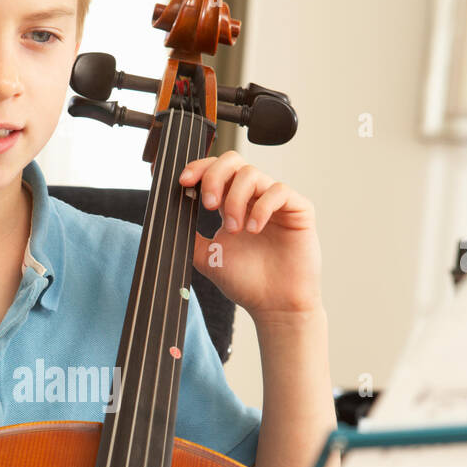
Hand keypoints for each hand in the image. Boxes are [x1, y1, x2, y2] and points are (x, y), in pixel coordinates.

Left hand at [183, 150, 322, 318]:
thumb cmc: (246, 282)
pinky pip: (278, 190)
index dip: (199, 168)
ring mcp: (276, 202)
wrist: (274, 305)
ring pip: (252, 174)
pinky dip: (262, 207)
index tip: (184, 182)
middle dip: (215, 177)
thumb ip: (189, 235)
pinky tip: (254, 229)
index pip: (215, 171)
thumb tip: (167, 216)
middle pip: (233, 160)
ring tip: (235, 230)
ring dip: (236, 200)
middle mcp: (254, 198)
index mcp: (232, 204)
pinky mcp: (299, 209)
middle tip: (209, 206)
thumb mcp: (206, 256)